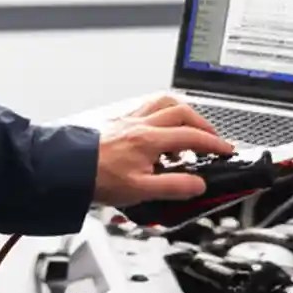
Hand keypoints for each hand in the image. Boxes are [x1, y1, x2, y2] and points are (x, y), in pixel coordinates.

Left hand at [93, 94, 234, 207]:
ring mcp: (129, 120)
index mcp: (150, 140)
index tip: (226, 149)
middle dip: (203, 124)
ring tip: (190, 124)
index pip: (192, 137)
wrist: (66, 169)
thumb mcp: (140, 191)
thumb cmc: (97, 179)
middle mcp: (141, 124)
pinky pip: (146, 106)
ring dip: (182, 111)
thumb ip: (174, 187)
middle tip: (212, 137)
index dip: (214, 143)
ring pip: (163, 102)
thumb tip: (198, 184)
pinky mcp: (118, 121)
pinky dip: (161, 110)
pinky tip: (160, 123)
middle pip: (182, 112)